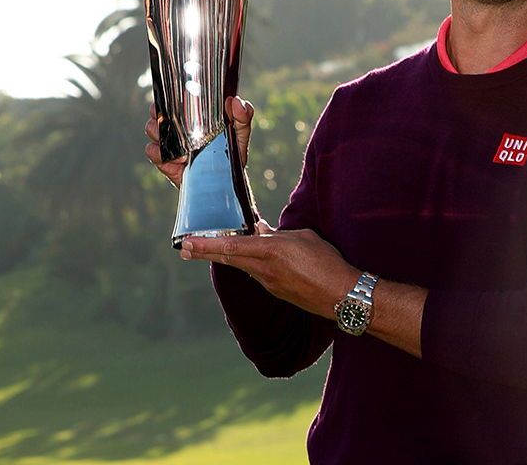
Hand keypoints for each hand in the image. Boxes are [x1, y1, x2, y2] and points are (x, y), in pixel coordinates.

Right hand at [146, 96, 254, 187]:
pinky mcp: (164, 161)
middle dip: (161, 115)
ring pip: (151, 129)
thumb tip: (235, 101)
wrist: (225, 178)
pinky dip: (161, 153)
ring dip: (163, 135)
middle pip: (156, 112)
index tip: (175, 101)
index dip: (168, 97)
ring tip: (184, 147)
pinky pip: (152, 151)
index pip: (171, 98)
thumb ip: (243, 115)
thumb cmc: (232, 149)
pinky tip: (179, 159)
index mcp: (190, 114)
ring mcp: (168, 143)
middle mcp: (175, 126)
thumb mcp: (241, 131)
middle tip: (177, 124)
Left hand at [180, 220, 359, 320]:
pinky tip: (252, 258)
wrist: (342, 295)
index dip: (208, 244)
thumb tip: (260, 231)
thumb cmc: (328, 262)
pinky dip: (250, 264)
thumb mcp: (304, 238)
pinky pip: (257, 274)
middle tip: (184, 249)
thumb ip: (278, 234)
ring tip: (212, 249)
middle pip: (228, 258)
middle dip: (204, 252)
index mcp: (272, 250)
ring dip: (228, 257)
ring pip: (242, 266)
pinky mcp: (275, 291)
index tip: (188, 242)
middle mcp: (265, 269)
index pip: (233, 246)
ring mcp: (268, 282)